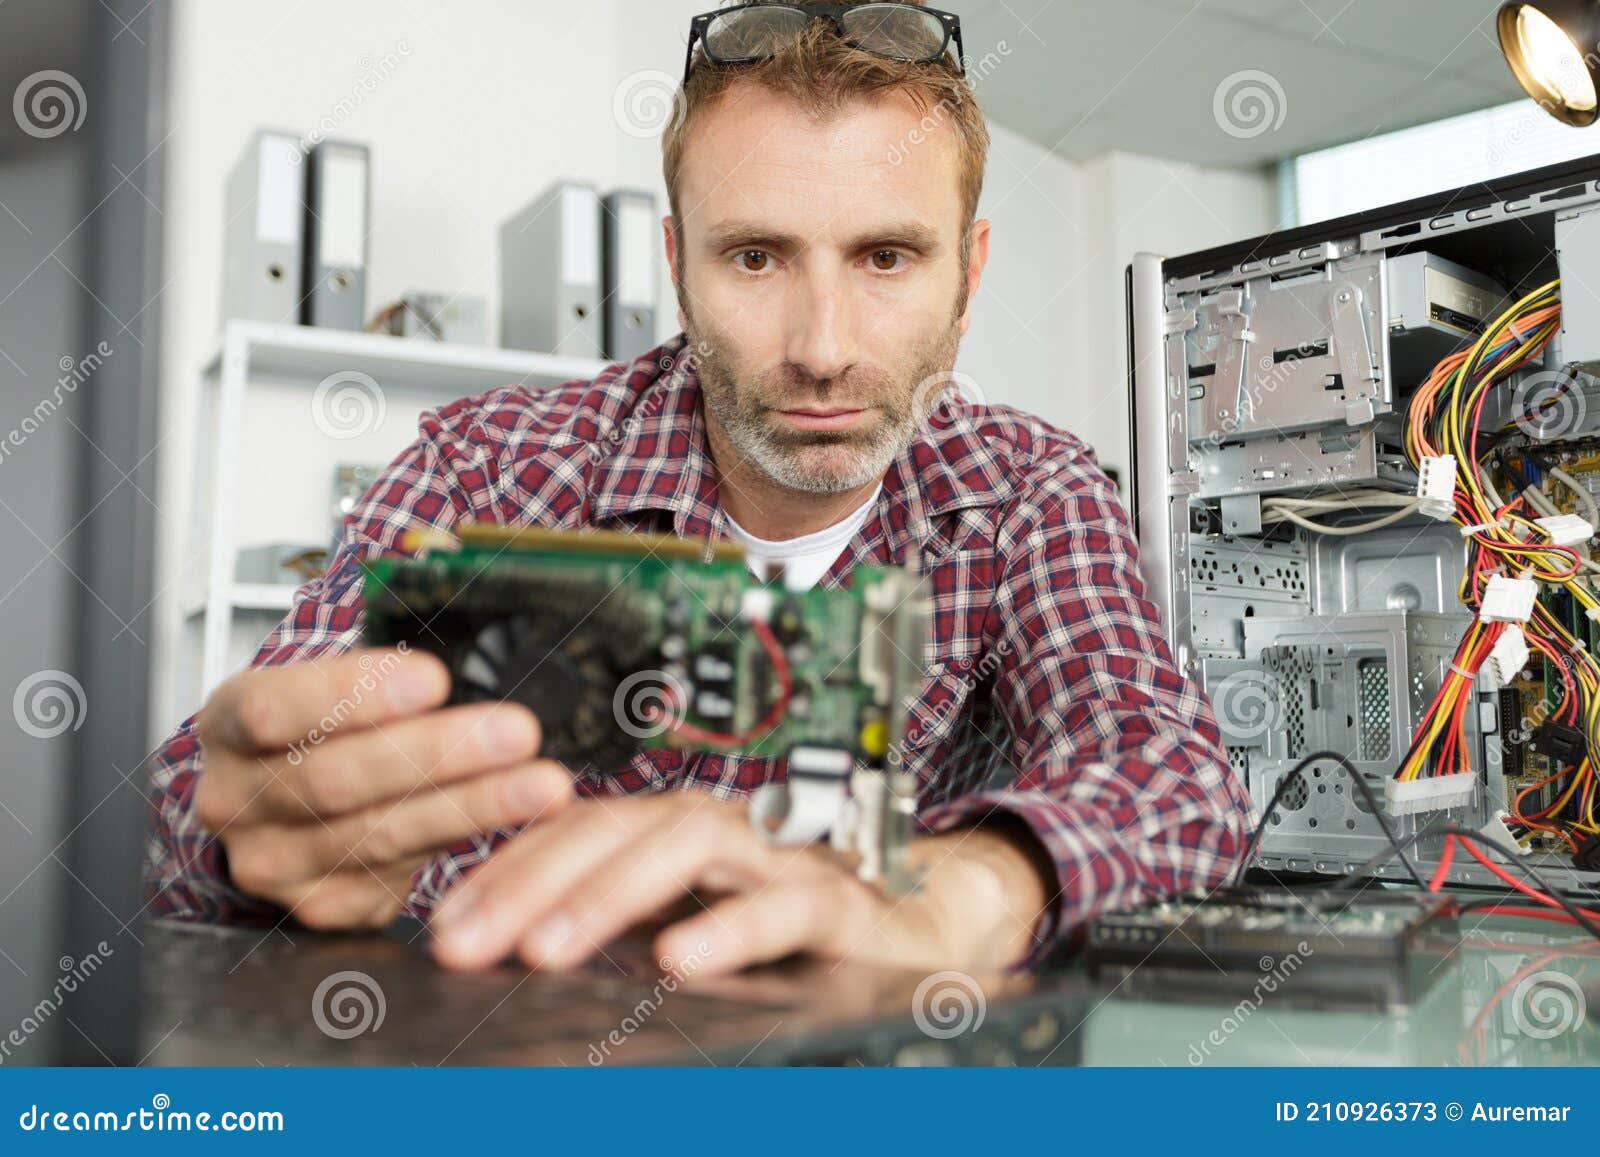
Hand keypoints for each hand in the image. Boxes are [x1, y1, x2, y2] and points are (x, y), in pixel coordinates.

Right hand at [192, 647, 572, 928]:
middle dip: (437, 754)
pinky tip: (521, 825)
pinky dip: (469, 845)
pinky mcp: (325, 907)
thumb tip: (484, 657)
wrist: (280, 804)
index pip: (274, 709)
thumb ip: (385, 678)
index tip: (434, 678)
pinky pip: (404, 876)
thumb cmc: (319, 728)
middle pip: (335, 780)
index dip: (354, 693)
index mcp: (229, 726)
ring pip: (379, 836)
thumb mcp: (326, 685)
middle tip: (516, 731)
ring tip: (541, 784)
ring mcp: (275, 864)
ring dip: (471, 806)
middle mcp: (237, 802)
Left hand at [428, 789, 1051, 975]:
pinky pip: (788, 905)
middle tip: (467, 942)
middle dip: (534, 878)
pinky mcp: (843, 905)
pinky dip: (733, 926)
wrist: (926, 926)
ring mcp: (782, 861)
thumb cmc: (797, 930)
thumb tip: (511, 953)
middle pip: (620, 823)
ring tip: (546, 948)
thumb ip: (620, 930)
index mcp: (677, 835)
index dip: (508, 868)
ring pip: (693, 845)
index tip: (445, 926)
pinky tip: (680, 960)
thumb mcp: (690, 927)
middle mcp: (724, 832)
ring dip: (610, 892)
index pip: (579, 826)